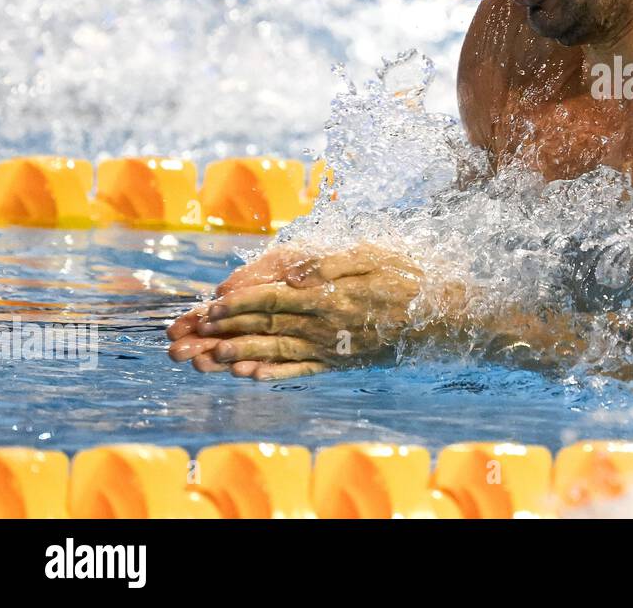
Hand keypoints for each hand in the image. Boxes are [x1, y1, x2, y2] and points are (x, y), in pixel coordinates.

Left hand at [167, 244, 423, 381]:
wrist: (445, 317)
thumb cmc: (412, 278)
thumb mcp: (374, 255)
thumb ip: (330, 265)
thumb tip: (293, 276)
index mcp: (328, 297)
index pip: (271, 300)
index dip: (237, 304)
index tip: (207, 306)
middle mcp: (325, 326)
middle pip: (264, 328)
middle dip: (223, 331)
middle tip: (187, 337)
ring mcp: (332, 348)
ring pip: (276, 353)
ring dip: (239, 355)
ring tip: (206, 361)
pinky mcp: (342, 361)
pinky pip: (302, 371)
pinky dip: (275, 375)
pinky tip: (253, 377)